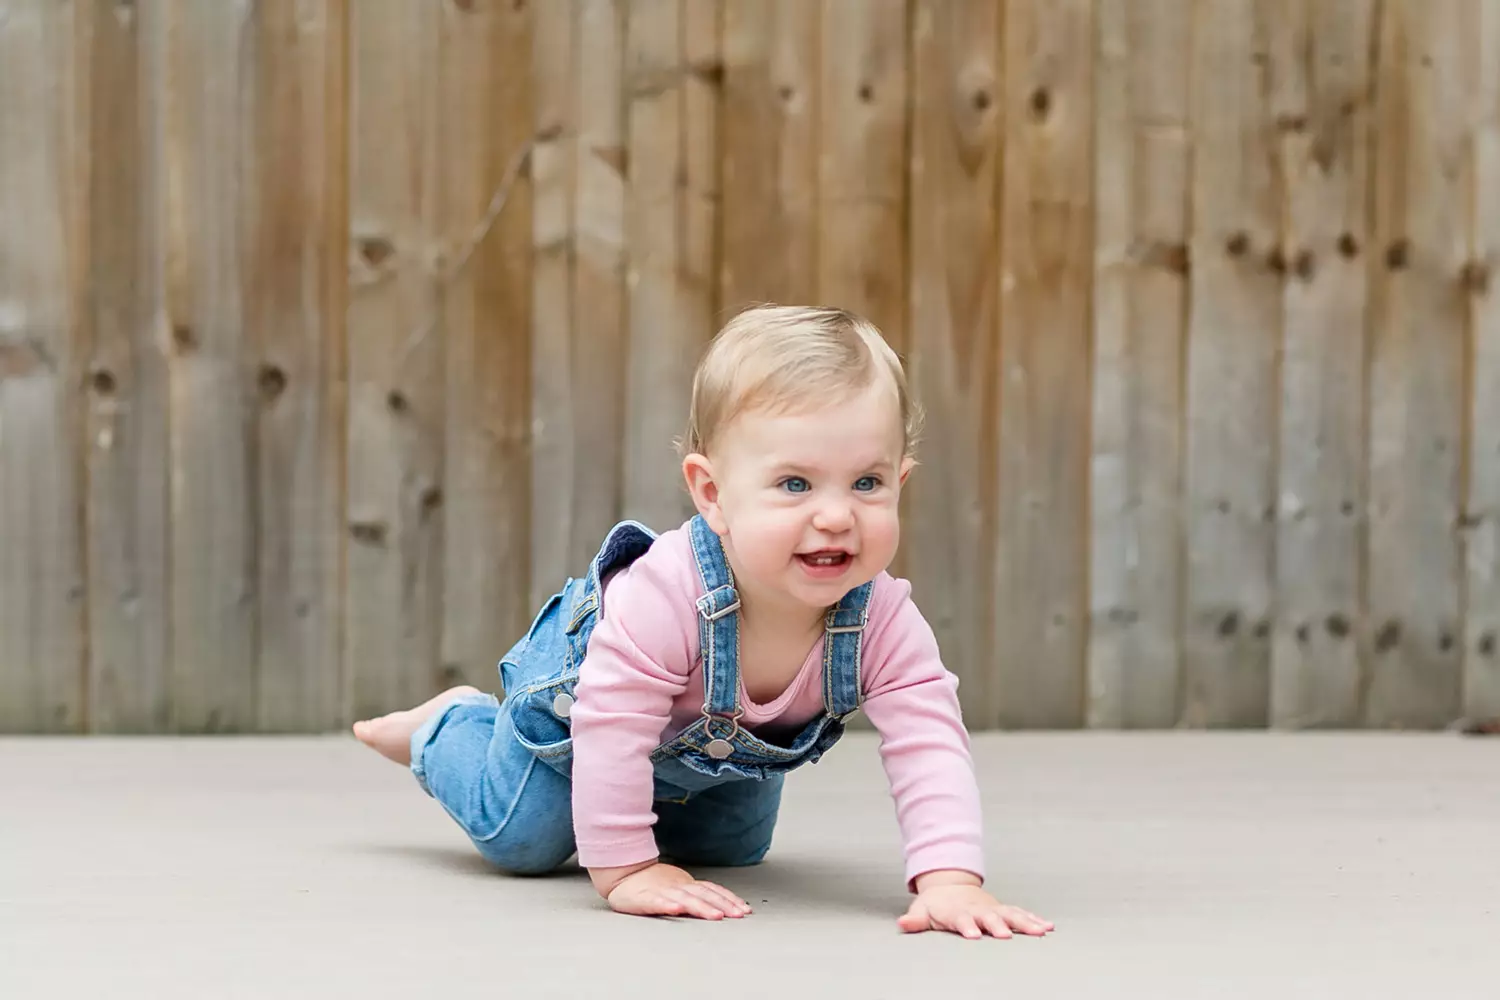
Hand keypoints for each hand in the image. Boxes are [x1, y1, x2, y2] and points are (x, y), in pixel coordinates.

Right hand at [602, 862, 752, 920]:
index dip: (730, 899)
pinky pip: (656, 902)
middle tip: (738, 915)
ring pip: (685, 899)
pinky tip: (676, 910)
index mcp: (687, 884)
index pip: (713, 890)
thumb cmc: (652, 883)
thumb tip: (722, 904)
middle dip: (723, 905)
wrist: (623, 873)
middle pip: (704, 895)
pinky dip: (667, 905)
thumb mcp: (679, 886)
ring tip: (715, 916)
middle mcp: (678, 886)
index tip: (745, 909)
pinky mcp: (644, 898)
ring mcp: (662, 891)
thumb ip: (697, 893)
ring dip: (702, 907)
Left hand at [899, 870, 1053, 939]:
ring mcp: (992, 909)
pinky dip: (1034, 920)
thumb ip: (915, 919)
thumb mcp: (922, 910)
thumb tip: (903, 922)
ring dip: (1025, 923)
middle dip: (998, 925)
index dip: (966, 926)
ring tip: (1040, 931)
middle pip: (990, 917)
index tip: (972, 935)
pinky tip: (1048, 927)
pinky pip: (1021, 914)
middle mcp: (978, 910)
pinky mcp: (1003, 910)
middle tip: (1006, 935)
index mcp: (958, 912)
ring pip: (1011, 915)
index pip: (962, 919)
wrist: (949, 885)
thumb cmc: (936, 904)